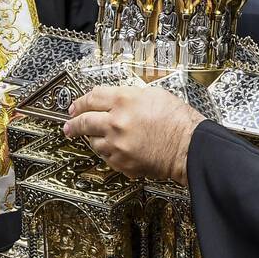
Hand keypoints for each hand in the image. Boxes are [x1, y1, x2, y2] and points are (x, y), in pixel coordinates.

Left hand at [63, 86, 203, 184]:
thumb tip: (115, 100)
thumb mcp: (154, 94)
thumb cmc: (178, 121)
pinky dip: (108, 152)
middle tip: (69, 125)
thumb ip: (130, 96)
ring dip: (93, 138)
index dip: (80, 101)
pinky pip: (106, 157)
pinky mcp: (122, 162)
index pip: (92, 97)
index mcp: (124, 100)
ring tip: (97, 137)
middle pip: (84, 121)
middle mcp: (117, 122)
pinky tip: (114, 149)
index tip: (75, 106)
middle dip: (73, 123)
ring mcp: (117, 144)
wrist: (190, 147)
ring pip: (93, 142)